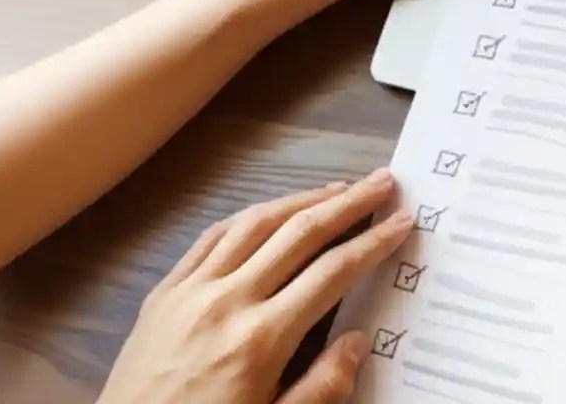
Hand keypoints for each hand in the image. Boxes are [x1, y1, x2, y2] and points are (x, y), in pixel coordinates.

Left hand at [99, 171, 412, 403]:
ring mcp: (190, 291)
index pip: (332, 273)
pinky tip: (271, 210)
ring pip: (255, 224)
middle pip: (299, 234)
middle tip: (382, 182)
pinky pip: (210, 238)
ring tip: (338, 187)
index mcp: (260, 339)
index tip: (402, 221)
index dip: (372, 243)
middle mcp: (227, 301)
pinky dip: (249, 216)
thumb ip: (320, 388)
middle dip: (347, 204)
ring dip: (302, 199)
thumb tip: (356, 342)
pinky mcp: (163, 293)